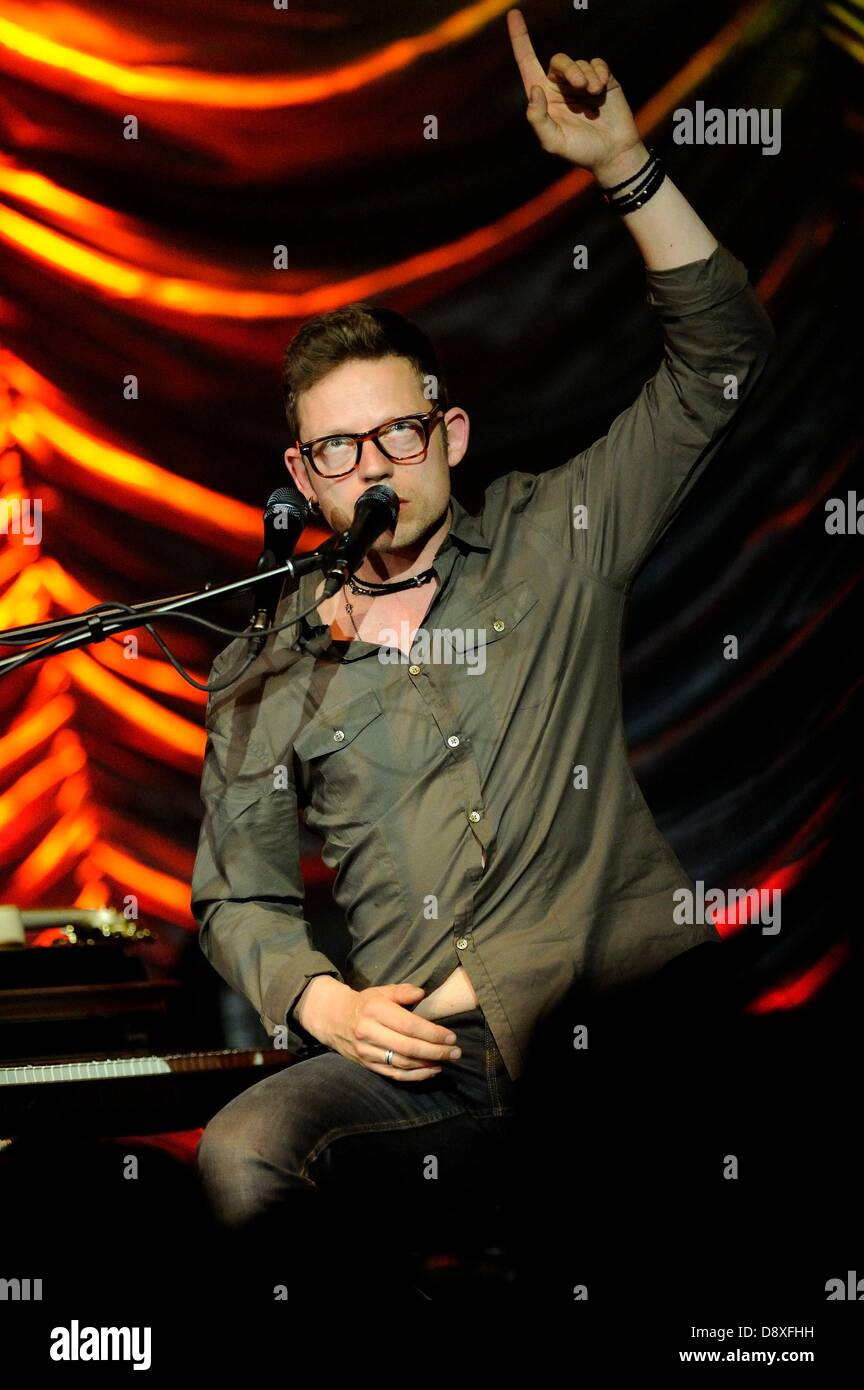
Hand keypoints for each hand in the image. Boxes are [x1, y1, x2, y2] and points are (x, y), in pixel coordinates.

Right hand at [303, 979, 461, 1080]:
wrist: (334, 1019)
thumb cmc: (365, 1003)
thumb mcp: (381, 991)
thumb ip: (402, 991)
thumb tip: (422, 994)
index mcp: (375, 1010)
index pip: (408, 1025)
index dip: (432, 1033)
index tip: (451, 1036)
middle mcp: (369, 1033)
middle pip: (407, 1047)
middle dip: (435, 1051)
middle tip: (456, 1052)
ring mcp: (367, 1052)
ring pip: (402, 1063)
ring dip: (427, 1064)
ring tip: (447, 1061)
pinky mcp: (367, 1065)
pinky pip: (394, 1074)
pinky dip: (415, 1076)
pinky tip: (431, 1071)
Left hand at [507, 7, 641, 178]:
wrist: (612, 154)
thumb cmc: (580, 151)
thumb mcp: (553, 142)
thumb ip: (538, 119)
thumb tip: (535, 89)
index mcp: (544, 98)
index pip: (527, 63)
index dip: (520, 39)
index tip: (513, 14)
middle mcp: (561, 86)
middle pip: (558, 61)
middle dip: (569, 69)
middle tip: (580, 86)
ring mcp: (582, 82)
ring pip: (579, 63)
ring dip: (586, 76)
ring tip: (593, 95)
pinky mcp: (602, 79)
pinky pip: (597, 63)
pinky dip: (599, 74)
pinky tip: (602, 90)